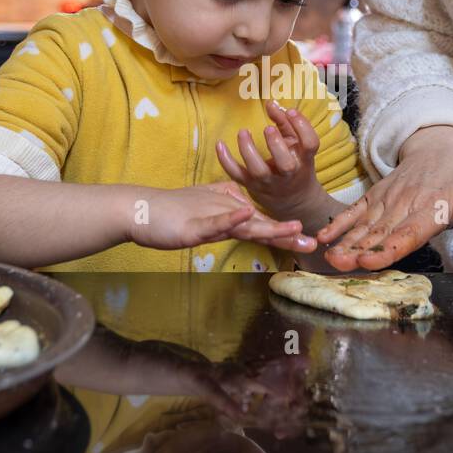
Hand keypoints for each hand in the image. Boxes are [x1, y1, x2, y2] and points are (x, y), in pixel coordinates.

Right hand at [124, 181, 315, 252]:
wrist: (139, 209)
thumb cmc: (169, 214)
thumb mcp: (203, 217)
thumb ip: (224, 217)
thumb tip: (242, 213)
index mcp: (229, 212)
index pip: (263, 224)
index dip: (286, 233)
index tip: (308, 242)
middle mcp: (225, 211)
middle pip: (261, 225)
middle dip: (288, 235)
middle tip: (313, 243)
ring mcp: (210, 216)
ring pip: (244, 223)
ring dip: (269, 226)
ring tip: (293, 228)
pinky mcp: (193, 225)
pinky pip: (214, 221)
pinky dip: (230, 217)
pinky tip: (245, 213)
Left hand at [215, 100, 321, 220]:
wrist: (293, 198)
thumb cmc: (294, 162)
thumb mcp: (295, 143)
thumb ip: (285, 122)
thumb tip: (271, 103)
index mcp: (304, 159)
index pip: (310, 144)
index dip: (303, 127)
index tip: (291, 111)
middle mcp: (288, 173)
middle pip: (286, 164)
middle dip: (276, 145)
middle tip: (268, 128)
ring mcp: (269, 182)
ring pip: (259, 171)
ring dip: (249, 151)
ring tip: (243, 132)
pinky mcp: (251, 185)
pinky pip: (237, 175)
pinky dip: (226, 161)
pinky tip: (219, 144)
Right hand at [316, 125, 452, 270]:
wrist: (438, 149)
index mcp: (431, 208)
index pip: (409, 233)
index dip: (389, 248)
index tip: (370, 261)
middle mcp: (404, 205)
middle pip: (380, 233)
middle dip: (359, 251)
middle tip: (341, 265)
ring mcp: (386, 200)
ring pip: (364, 226)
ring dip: (346, 243)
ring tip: (331, 258)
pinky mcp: (374, 197)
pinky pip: (355, 211)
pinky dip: (339, 223)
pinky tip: (325, 238)